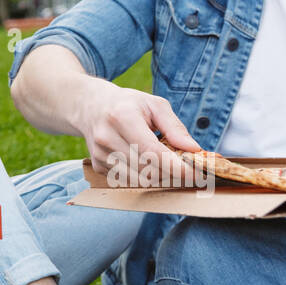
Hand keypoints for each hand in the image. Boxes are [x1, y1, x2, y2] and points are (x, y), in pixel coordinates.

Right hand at [80, 82, 198, 181]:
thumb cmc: (127, 104)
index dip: (176, 166)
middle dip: (170, 171)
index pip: (152, 151)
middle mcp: (107, 137)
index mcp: (122, 117)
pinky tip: (143, 160)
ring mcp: (100, 154)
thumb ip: (175, 127)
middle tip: (182, 164)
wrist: (89, 106)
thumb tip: (194, 149)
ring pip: (139, 180)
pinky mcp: (97, 165)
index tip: (196, 173)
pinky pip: (128, 181)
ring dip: (157, 175)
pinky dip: (142, 175)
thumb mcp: (153, 105)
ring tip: (161, 160)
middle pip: (147, 169)